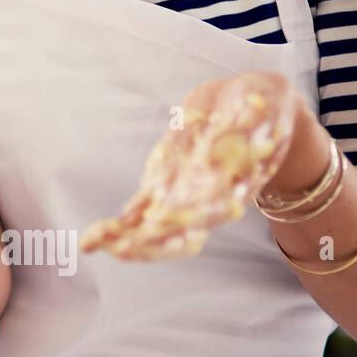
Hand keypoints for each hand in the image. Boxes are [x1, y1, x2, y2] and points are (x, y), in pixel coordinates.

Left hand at [82, 72, 301, 260]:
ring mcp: (182, 194)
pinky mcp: (164, 184)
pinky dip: (119, 224)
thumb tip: (231, 143)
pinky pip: (140, 210)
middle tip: (119, 247)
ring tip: (91, 244)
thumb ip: (249, 127)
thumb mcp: (264, 110)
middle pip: (178, 231)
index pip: (209, 209)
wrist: (253, 109)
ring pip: (152, 226)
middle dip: (148, 241)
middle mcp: (208, 198)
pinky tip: (94, 239)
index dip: (183, 218)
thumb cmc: (264, 110)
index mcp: (236, 184)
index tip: (157, 222)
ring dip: (124, 237)